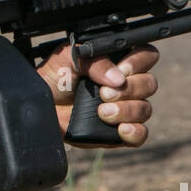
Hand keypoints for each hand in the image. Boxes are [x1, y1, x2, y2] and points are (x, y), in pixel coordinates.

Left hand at [37, 43, 158, 146]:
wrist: (41, 105)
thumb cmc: (55, 78)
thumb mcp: (69, 59)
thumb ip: (94, 61)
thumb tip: (118, 78)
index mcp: (118, 62)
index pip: (146, 56)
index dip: (139, 62)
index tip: (121, 69)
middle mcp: (126, 85)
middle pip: (149, 84)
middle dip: (130, 89)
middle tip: (104, 93)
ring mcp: (125, 109)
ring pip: (145, 109)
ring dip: (127, 110)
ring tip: (102, 111)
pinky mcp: (119, 132)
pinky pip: (140, 135)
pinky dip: (135, 132)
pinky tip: (121, 129)